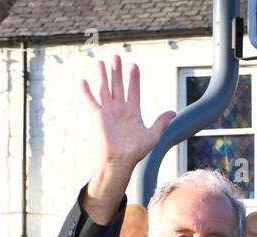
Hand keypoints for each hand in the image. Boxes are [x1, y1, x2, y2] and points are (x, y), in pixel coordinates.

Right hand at [82, 56, 174, 173]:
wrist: (120, 160)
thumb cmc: (135, 151)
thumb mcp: (153, 136)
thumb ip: (161, 123)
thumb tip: (173, 112)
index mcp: (133, 112)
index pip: (134, 90)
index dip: (134, 78)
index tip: (134, 66)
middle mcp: (120, 109)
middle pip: (118, 85)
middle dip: (118, 71)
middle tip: (116, 56)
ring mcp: (109, 112)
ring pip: (105, 89)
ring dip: (103, 76)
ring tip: (101, 62)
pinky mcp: (99, 117)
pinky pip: (91, 102)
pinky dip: (87, 92)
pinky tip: (83, 81)